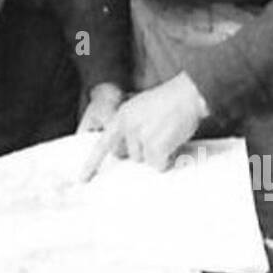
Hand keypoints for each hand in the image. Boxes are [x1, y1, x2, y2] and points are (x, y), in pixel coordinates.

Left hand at [81, 73, 208, 179]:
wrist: (190, 94)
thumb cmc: (172, 102)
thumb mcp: (143, 109)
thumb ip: (132, 127)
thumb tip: (132, 151)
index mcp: (122, 116)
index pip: (102, 144)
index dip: (92, 163)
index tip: (83, 179)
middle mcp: (126, 126)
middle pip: (126, 155)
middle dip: (139, 152)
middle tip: (156, 137)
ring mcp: (139, 136)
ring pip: (144, 160)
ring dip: (156, 154)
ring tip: (168, 134)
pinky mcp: (153, 146)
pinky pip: (158, 165)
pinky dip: (167, 159)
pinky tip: (173, 143)